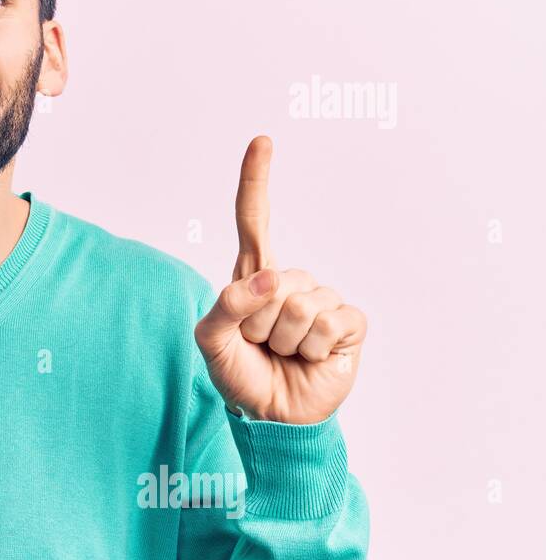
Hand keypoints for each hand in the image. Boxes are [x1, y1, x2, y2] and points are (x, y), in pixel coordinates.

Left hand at [193, 136, 366, 423]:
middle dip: (259, 323)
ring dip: (286, 340)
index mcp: (252, 278)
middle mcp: (288, 282)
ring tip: (284, 354)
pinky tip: (313, 358)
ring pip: (301, 306)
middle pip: (274, 281)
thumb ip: (224, 308)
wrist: (274, 418)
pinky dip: (316, 349)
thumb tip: (268, 280)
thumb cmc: (241, 376)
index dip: (256, 182)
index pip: (254, 221)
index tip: (262, 141)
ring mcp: (321, 300)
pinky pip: (332, 323)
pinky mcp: (348, 324)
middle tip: (261, 346)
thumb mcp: (210, 343)